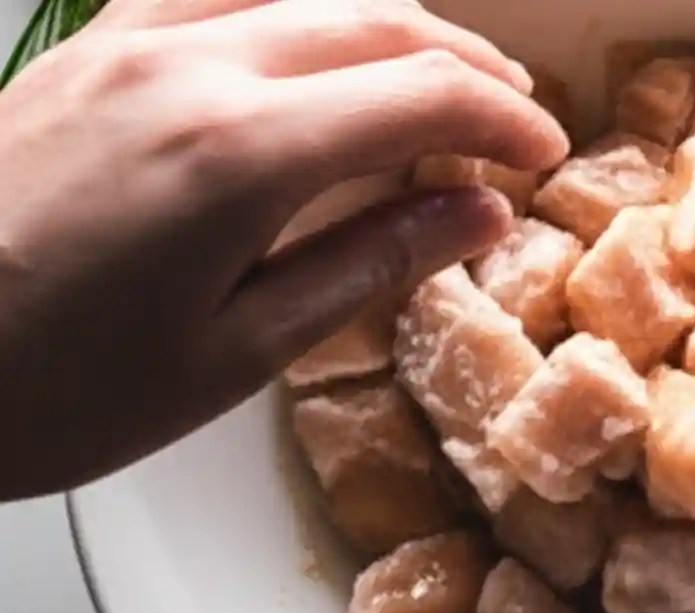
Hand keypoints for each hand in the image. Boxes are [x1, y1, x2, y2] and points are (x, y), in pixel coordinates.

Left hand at [0, 0, 567, 499]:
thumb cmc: (48, 389)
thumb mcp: (237, 352)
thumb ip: (370, 263)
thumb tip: (477, 215)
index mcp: (240, 153)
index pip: (423, 95)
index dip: (504, 119)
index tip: (542, 157)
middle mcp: (187, 67)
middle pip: (376, 21)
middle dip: (465, 65)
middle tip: (511, 118)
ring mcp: (124, 43)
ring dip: (389, 27)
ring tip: (433, 78)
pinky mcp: (80, 48)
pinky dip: (294, 8)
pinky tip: (311, 41)